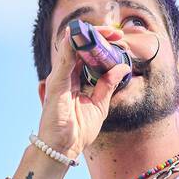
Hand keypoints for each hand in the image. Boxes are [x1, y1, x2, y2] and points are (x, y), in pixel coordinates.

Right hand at [36, 26, 130, 160]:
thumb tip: (122, 66)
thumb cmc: (78, 129)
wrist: (63, 148)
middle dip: (97, 35)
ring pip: (71, 48)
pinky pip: (64, 61)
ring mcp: (59, 78)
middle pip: (79, 47)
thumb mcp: (100, 104)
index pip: (87, 53)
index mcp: (75, 79)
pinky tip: (78, 35)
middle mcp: (65, 75)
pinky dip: (71, 47)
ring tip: (104, 30)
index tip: (119, 38)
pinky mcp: (55, 85)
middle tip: (116, 32)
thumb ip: (108, 84)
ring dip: (87, 36)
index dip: (101, 43)